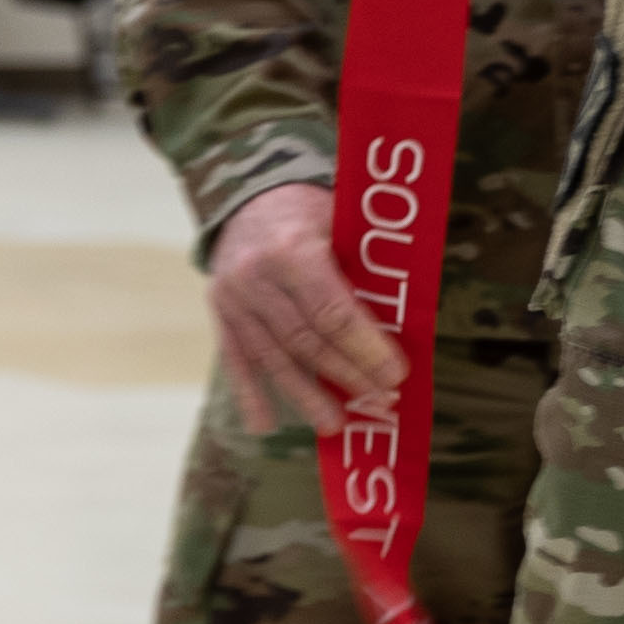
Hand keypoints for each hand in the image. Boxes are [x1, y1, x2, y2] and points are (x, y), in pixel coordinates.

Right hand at [209, 178, 405, 435]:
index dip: (365, 348)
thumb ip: (363, 269)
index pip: (333, 312)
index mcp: (294, 250)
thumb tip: (405, 322)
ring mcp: (232, 297)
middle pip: (306, 339)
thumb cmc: (310, 212)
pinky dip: (249, 394)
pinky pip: (235, 358)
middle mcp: (256, 276)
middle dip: (345, 375)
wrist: (248, 198)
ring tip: (334, 425)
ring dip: (305, 395)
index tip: (396, 375)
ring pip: (273, 356)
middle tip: (379, 402)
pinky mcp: (218, 312)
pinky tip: (264, 425)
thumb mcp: (342, 223)